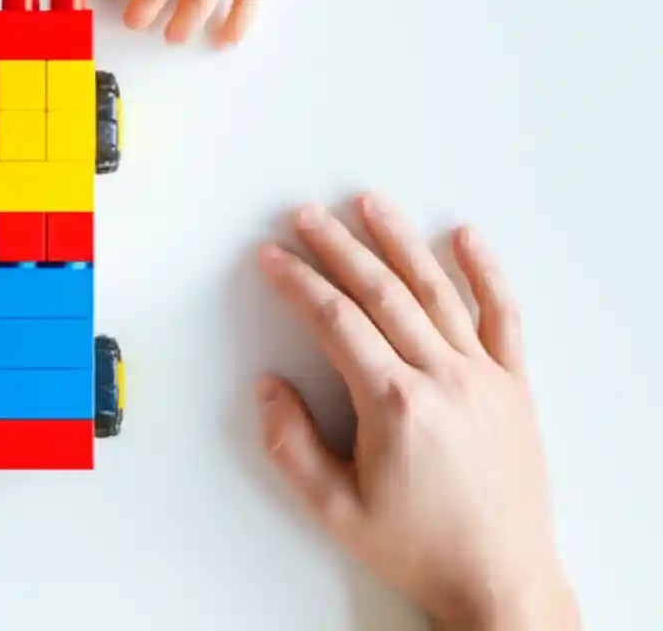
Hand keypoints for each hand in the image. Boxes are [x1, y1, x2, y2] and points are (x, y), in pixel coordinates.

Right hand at [254, 195, 579, 629]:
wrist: (499, 577)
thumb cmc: (420, 547)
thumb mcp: (334, 508)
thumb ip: (290, 445)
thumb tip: (269, 390)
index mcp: (395, 403)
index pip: (335, 320)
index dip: (297, 282)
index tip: (272, 258)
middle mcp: (443, 378)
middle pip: (381, 292)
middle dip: (337, 247)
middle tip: (306, 216)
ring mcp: (484, 377)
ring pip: (436, 291)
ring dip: (399, 241)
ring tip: (371, 204)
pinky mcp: (514, 386)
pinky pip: (503, 316)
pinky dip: (486, 273)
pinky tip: (467, 239)